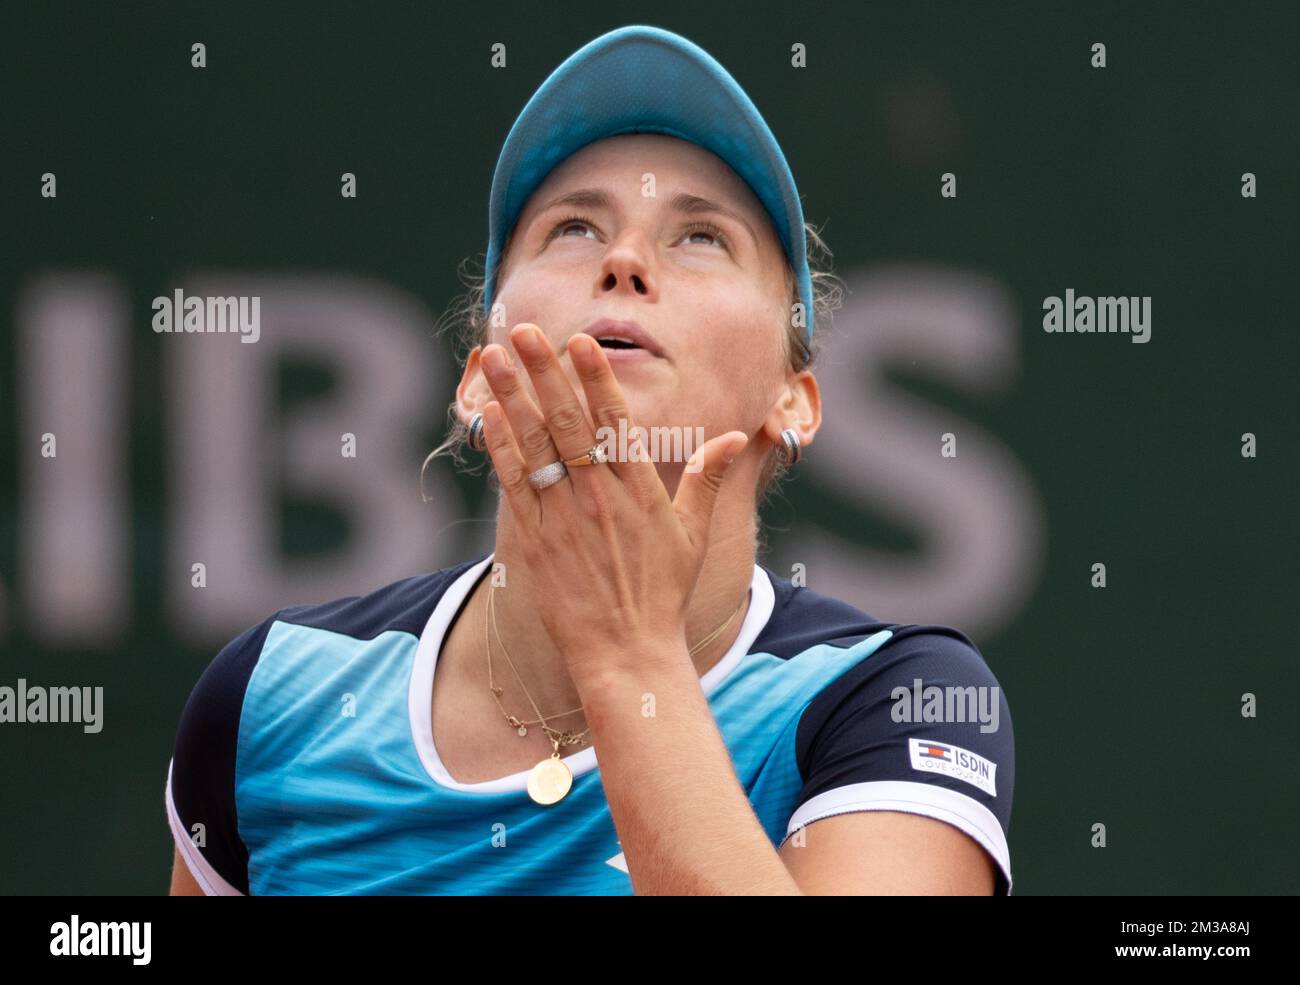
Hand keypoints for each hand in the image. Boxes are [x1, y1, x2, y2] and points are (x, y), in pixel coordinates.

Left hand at [476, 322, 748, 686]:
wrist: (625, 652)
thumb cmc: (661, 595)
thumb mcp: (693, 535)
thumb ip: (706, 479)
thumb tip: (733, 438)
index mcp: (638, 490)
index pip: (613, 421)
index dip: (594, 378)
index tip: (578, 342)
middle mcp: (599, 496)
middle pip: (568, 421)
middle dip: (544, 372)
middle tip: (525, 330)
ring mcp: (564, 516)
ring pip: (535, 444)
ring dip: (513, 396)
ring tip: (496, 356)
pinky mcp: (535, 540)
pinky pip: (515, 484)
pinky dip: (501, 447)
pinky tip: (488, 414)